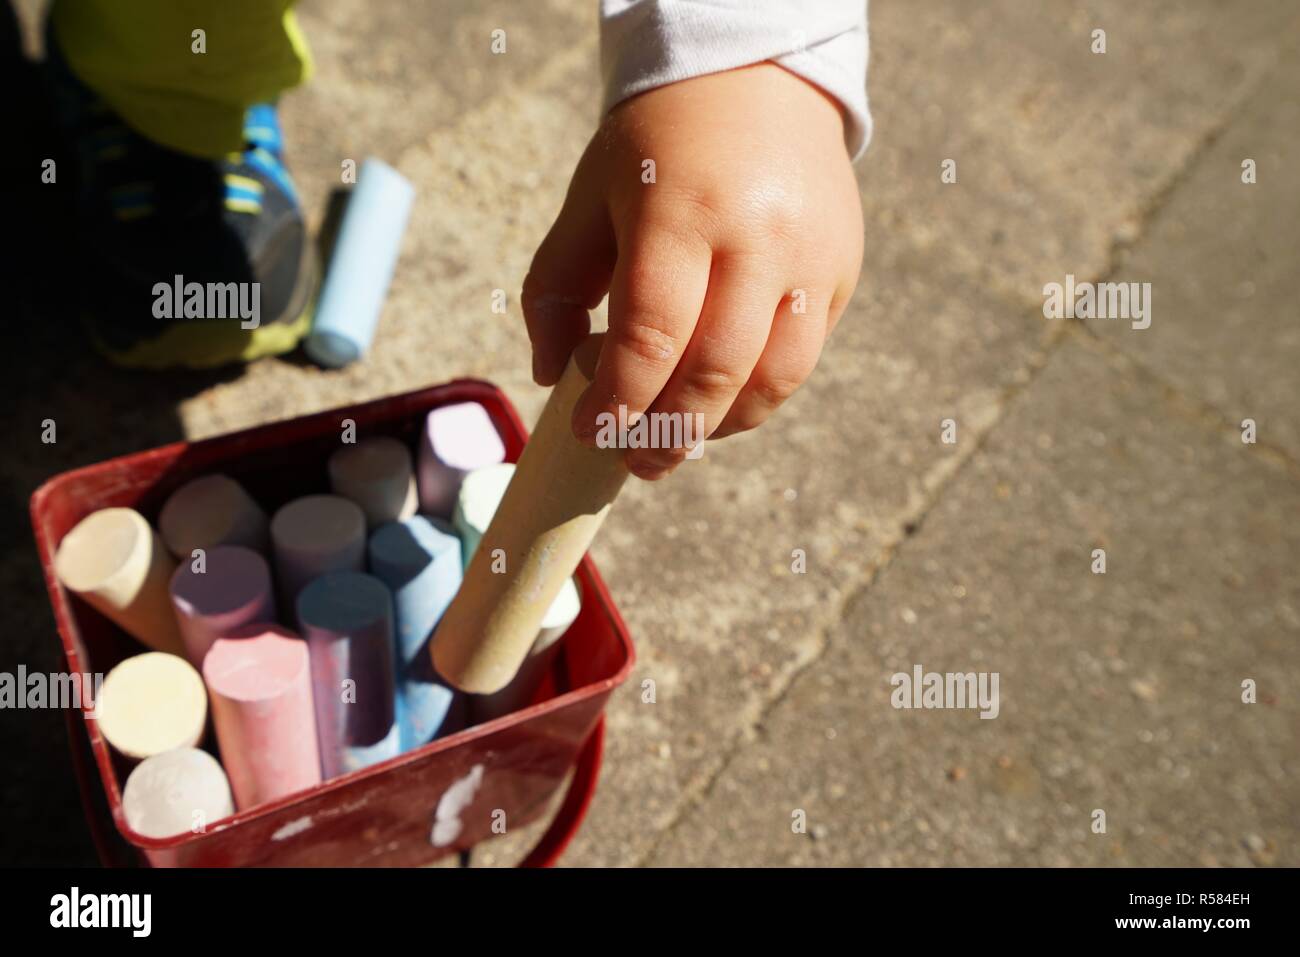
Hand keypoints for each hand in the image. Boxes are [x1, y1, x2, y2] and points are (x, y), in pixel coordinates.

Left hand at [522, 62, 862, 479]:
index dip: (619, 403)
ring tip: (679, 441)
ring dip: (721, 427)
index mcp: (681, 210)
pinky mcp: (841, 270)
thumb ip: (557, 288)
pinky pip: (802, 358)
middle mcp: (758, 236)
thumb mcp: (588, 200)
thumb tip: (554, 375)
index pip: (652, 336)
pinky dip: (758, 395)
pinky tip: (720, 402)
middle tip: (637, 462)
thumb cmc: (655, 145)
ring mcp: (812, 256)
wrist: (756, 79)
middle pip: (716, 371)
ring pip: (773, 379)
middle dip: (669, 433)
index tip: (590, 433)